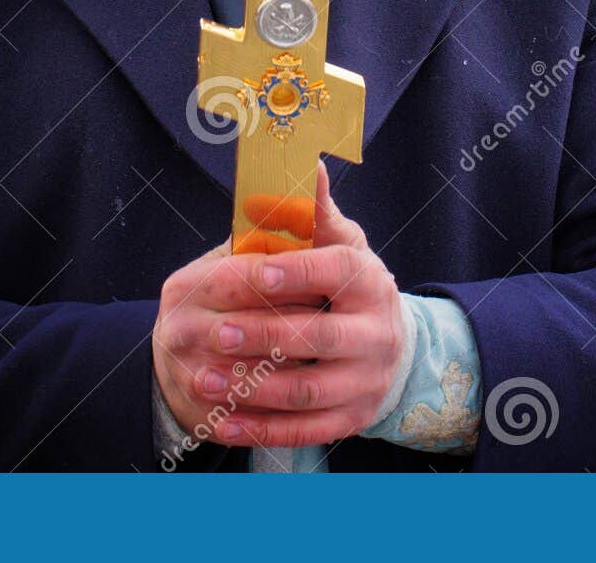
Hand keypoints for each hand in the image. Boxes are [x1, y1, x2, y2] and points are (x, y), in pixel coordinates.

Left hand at [151, 161, 405, 446]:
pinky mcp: (350, 418)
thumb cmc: (350, 287)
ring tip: (203, 379)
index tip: (255, 271)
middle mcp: (376, 334)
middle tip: (214, 331)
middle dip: (262, 334)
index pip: (337, 274)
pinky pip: (303, 430)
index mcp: (370, 284)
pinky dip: (259, 429)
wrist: (392, 348)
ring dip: (251, 388)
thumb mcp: (342, 244)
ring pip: (306, 390)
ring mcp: (364, 382)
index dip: (296, 272)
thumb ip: (316, 213)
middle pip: (318, 337)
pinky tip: (220, 421)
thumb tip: (307, 164)